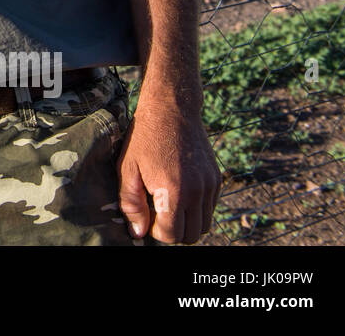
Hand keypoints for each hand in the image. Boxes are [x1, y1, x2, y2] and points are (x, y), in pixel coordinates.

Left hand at [117, 102, 221, 243]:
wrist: (171, 109)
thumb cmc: (144, 138)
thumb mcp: (127, 169)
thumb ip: (131, 204)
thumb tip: (138, 234)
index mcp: (175, 191)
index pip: (171, 234)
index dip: (155, 232)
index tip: (146, 217)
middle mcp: (198, 191)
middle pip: (192, 235)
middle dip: (172, 231)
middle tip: (156, 214)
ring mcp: (210, 185)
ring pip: (204, 225)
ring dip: (186, 222)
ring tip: (167, 204)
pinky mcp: (217, 178)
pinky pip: (210, 208)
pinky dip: (196, 209)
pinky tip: (179, 193)